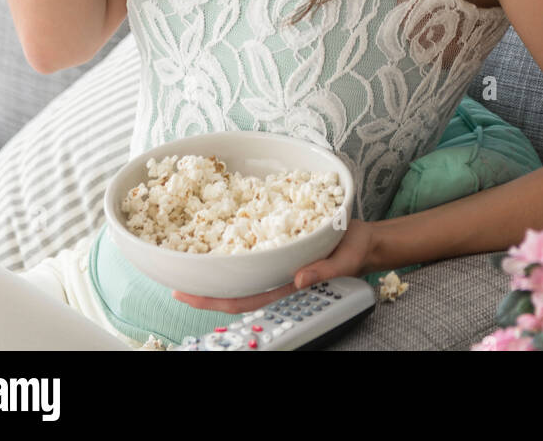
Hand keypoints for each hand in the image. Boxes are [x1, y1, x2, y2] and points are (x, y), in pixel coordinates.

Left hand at [171, 217, 376, 314]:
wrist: (365, 240)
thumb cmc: (356, 251)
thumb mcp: (344, 261)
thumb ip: (324, 271)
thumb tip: (298, 280)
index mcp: (289, 288)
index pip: (246, 300)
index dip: (217, 301)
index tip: (189, 296)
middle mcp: (278, 280)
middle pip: (236, 292)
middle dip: (206, 293)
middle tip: (176, 285)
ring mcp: (278, 267)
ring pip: (241, 276)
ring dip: (216, 274)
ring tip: (189, 266)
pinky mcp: (282, 251)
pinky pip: (254, 256)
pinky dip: (233, 254)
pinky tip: (218, 246)